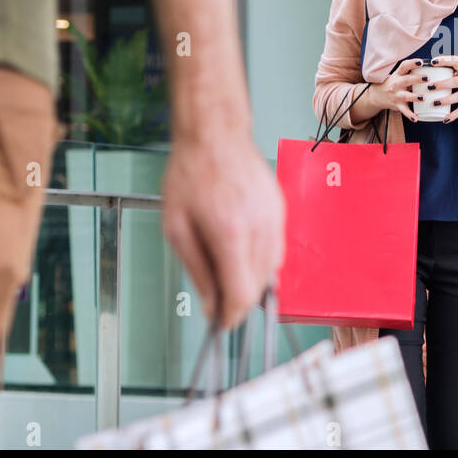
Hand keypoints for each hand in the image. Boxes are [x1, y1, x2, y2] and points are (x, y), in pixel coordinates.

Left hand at [160, 131, 285, 328]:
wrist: (216, 135)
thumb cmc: (191, 174)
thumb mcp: (176, 227)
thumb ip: (196, 269)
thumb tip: (210, 305)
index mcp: (230, 234)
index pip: (242, 294)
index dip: (232, 316)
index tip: (221, 323)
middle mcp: (259, 229)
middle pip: (259, 286)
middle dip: (239, 299)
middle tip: (217, 297)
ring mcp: (274, 219)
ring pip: (272, 270)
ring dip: (251, 280)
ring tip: (225, 266)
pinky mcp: (280, 210)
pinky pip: (276, 248)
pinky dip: (260, 259)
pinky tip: (240, 247)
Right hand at [372, 58, 426, 121]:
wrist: (377, 95)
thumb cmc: (393, 83)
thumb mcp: (399, 75)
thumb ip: (411, 72)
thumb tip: (431, 67)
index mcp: (398, 74)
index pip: (404, 66)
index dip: (412, 63)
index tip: (421, 62)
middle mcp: (397, 84)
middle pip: (407, 80)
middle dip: (417, 79)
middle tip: (427, 78)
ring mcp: (397, 95)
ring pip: (406, 96)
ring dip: (415, 97)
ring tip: (423, 97)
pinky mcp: (397, 105)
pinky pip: (404, 111)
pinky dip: (410, 115)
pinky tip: (416, 118)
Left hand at [424, 55, 457, 123]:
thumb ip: (454, 68)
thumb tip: (434, 65)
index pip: (455, 63)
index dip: (444, 61)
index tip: (432, 62)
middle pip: (455, 82)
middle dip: (442, 84)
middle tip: (430, 86)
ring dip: (445, 100)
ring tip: (435, 103)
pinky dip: (453, 115)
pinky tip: (445, 119)